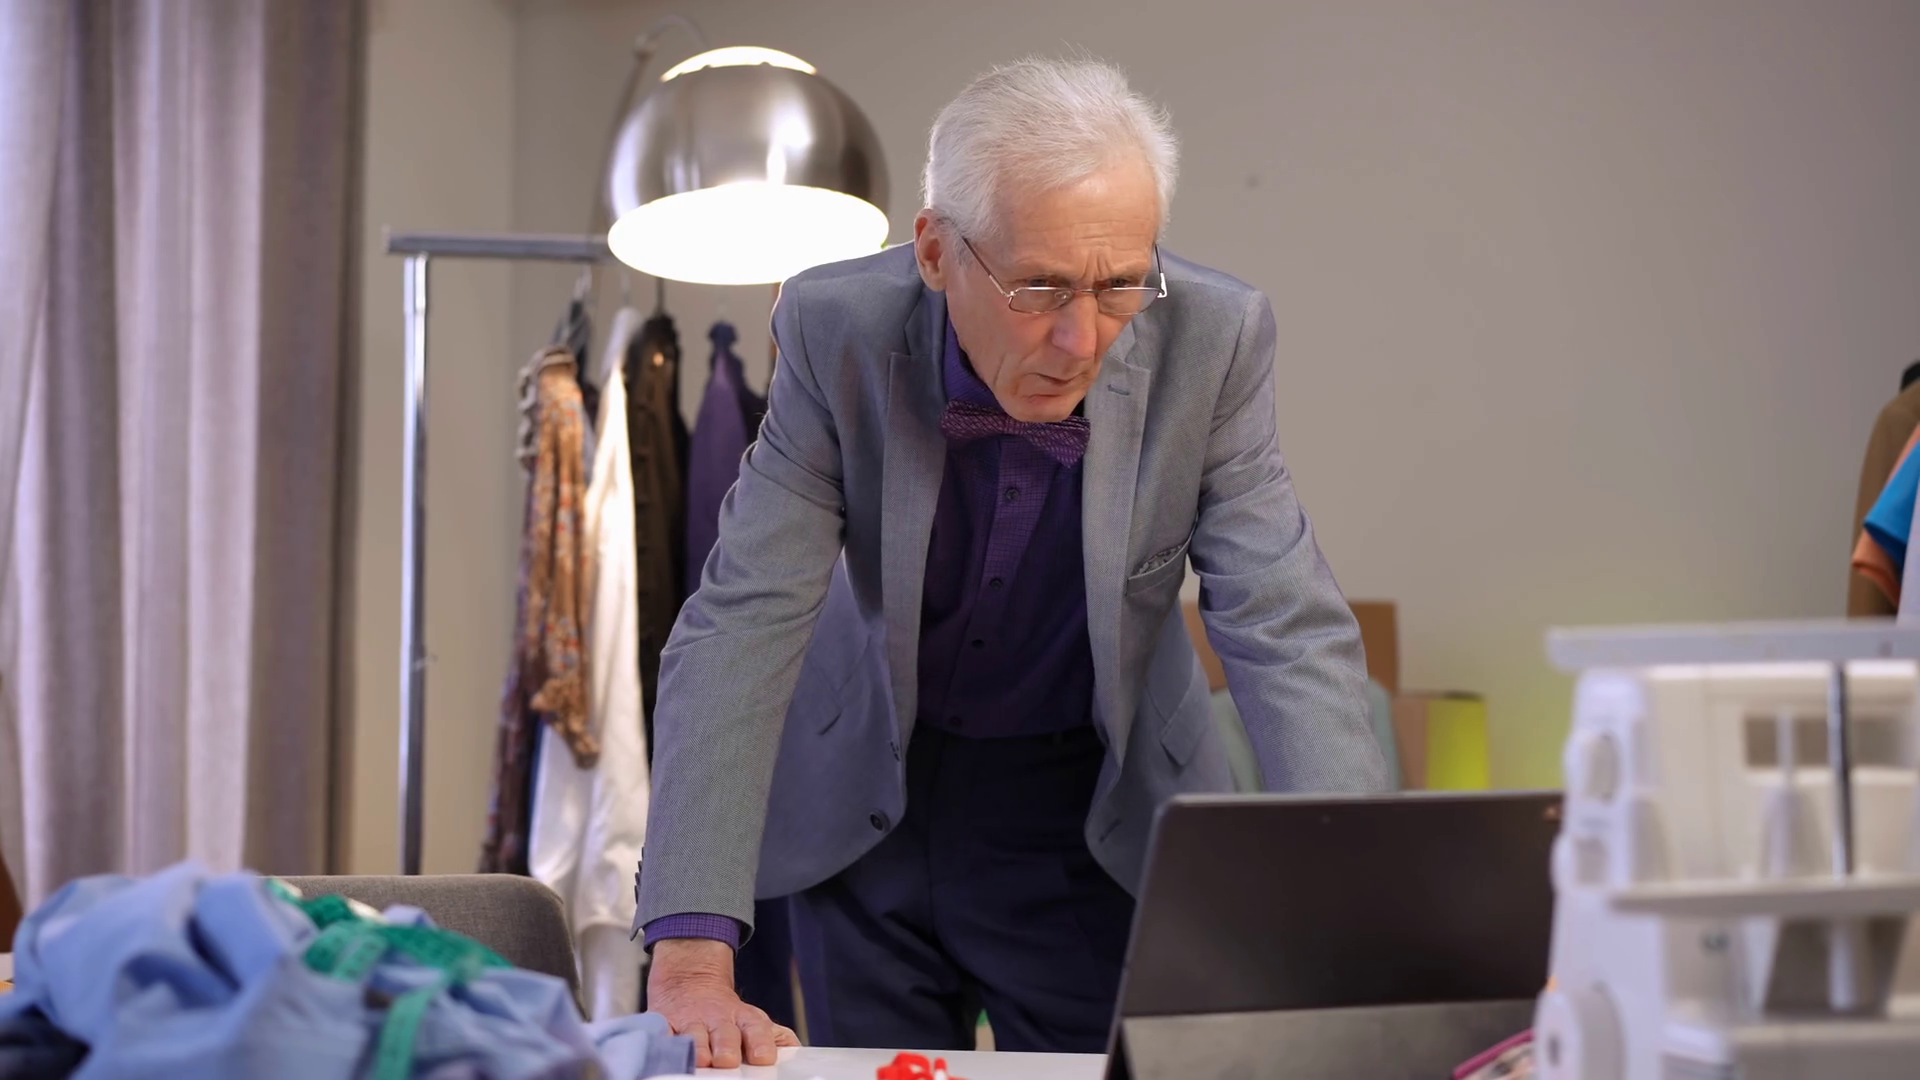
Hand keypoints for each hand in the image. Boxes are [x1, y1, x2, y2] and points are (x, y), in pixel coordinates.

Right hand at [648, 937, 799, 1067]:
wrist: (689, 982)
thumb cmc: (725, 1014)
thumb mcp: (753, 1020)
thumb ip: (774, 1036)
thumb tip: (795, 1053)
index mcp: (745, 1019)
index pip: (757, 1029)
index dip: (761, 1042)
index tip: (764, 1057)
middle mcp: (718, 1020)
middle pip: (724, 1033)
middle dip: (726, 1047)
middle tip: (728, 1060)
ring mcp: (690, 1021)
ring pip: (693, 1035)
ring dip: (696, 1047)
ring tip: (701, 1059)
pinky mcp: (664, 1023)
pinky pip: (662, 1032)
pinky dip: (663, 1040)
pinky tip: (665, 1047)